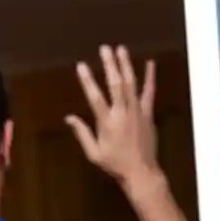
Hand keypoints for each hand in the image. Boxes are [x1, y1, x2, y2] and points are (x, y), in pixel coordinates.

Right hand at [65, 44, 161, 187]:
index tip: (81, 65)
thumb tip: (69, 117)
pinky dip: (150, 77)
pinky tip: (150, 63)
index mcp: (107, 123)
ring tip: (121, 49)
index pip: (95, 97)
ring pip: (131, 84)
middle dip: (110, 65)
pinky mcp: (148, 113)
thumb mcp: (94, 153)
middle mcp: (123, 113)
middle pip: (116, 84)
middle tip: (105, 48)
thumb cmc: (114, 164)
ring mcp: (137, 111)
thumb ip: (82, 133)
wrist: (141, 172)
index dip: (88, 81)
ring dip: (126, 65)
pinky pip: (149, 92)